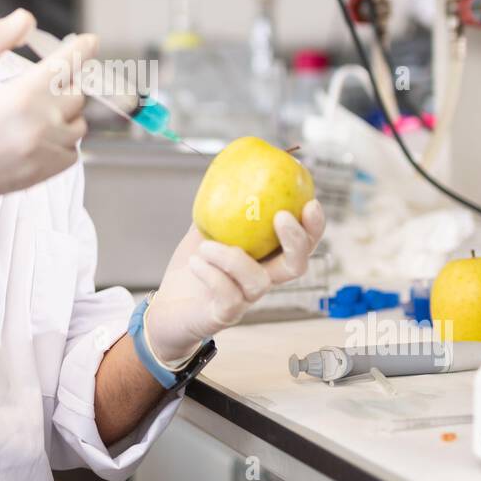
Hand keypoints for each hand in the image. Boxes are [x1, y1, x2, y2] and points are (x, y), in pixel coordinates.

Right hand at [0, 9, 97, 221]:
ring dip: (66, 110)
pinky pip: (71, 151)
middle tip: (45, 77)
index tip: (91, 41)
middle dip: (65, 80)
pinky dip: (63, 138)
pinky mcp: (41, 176)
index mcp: (21, 98)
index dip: (82, 49)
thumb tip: (27, 20)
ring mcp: (43, 156)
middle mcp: (39, 128)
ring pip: (78, 124)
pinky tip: (39, 132)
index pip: (66, 65)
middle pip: (76, 93)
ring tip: (38, 106)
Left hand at [145, 200, 325, 364]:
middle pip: (297, 266)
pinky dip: (212, 274)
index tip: (311, 201)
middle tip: (282, 217)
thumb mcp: (207, 226)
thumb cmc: (194, 264)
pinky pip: (228, 296)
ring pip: (258, 283)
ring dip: (233, 259)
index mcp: (265, 257)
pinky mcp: (224, 315)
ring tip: (206, 245)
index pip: (302, 243)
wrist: (168, 304)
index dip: (312, 226)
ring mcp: (245, 300)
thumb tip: (232, 165)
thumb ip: (221, 202)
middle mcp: (262, 279)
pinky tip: (196, 262)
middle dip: (297, 241)